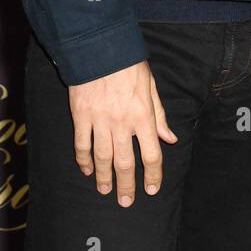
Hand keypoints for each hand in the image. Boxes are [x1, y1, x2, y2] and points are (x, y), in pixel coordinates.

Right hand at [68, 60, 177, 206]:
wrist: (100, 48)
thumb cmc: (129, 65)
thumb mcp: (151, 87)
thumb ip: (159, 115)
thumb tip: (170, 139)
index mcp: (143, 116)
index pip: (151, 154)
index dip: (153, 175)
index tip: (151, 189)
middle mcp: (122, 123)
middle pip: (125, 162)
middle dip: (126, 185)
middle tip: (126, 202)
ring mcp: (100, 121)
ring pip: (102, 158)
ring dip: (104, 178)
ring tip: (105, 191)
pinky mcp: (81, 116)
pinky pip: (82, 144)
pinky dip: (84, 160)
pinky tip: (87, 170)